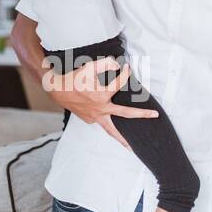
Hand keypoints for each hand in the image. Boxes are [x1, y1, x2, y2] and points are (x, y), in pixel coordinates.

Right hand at [42, 56, 157, 149]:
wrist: (57, 90)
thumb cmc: (73, 79)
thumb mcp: (89, 67)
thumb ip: (105, 64)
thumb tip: (118, 65)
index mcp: (102, 95)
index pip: (119, 84)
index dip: (125, 75)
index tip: (127, 69)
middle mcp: (101, 108)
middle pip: (126, 114)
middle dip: (142, 114)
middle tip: (154, 115)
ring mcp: (95, 116)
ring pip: (111, 130)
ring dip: (122, 139)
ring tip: (132, 148)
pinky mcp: (90, 120)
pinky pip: (101, 122)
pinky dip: (107, 122)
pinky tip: (110, 122)